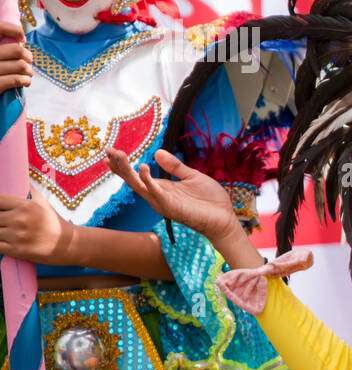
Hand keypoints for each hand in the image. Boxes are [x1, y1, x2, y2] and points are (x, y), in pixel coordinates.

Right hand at [0, 20, 33, 92]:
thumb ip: (4, 49)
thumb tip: (20, 39)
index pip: (0, 27)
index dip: (14, 30)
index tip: (22, 38)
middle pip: (17, 50)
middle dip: (28, 56)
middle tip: (28, 62)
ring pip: (20, 65)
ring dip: (28, 71)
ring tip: (27, 74)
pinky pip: (17, 79)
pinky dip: (25, 80)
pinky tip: (25, 82)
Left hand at [0, 188, 71, 263]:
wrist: (68, 244)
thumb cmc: (54, 222)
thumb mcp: (43, 202)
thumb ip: (30, 190)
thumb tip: (23, 177)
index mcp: (25, 205)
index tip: (0, 209)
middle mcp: (20, 219)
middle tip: (2, 221)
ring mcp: (18, 236)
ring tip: (3, 230)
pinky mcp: (17, 250)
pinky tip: (2, 240)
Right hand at [106, 148, 239, 243]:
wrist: (224, 218)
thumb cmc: (209, 200)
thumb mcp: (192, 176)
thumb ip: (175, 166)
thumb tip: (157, 152)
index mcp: (162, 188)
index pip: (137, 176)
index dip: (123, 166)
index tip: (109, 152)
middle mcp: (158, 196)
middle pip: (132, 180)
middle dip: (120, 166)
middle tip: (108, 151)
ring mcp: (163, 202)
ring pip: (139, 186)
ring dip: (127, 171)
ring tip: (118, 155)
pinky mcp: (172, 207)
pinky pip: (156, 193)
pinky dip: (148, 181)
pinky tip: (143, 167)